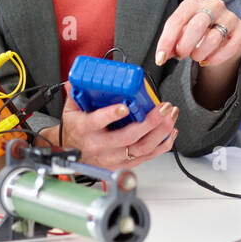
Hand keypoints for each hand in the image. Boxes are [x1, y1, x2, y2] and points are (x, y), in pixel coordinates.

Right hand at [53, 84, 178, 170]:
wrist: (72, 154)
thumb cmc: (75, 131)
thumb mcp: (70, 110)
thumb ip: (77, 92)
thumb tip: (78, 78)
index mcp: (85, 129)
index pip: (97, 122)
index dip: (111, 115)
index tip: (125, 106)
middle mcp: (100, 145)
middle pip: (128, 137)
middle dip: (150, 122)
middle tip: (163, 108)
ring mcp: (113, 157)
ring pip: (141, 148)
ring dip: (160, 132)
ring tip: (170, 116)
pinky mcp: (124, 163)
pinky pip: (147, 156)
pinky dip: (161, 145)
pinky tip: (169, 132)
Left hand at [154, 0, 240, 69]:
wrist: (221, 40)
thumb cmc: (196, 35)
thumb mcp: (180, 35)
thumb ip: (170, 43)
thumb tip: (161, 56)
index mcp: (194, 1)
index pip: (178, 20)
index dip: (167, 41)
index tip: (160, 58)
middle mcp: (214, 5)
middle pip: (197, 25)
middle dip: (185, 46)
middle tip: (181, 55)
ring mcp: (230, 17)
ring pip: (213, 39)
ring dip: (200, 53)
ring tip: (196, 56)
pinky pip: (231, 47)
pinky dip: (217, 58)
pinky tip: (208, 60)